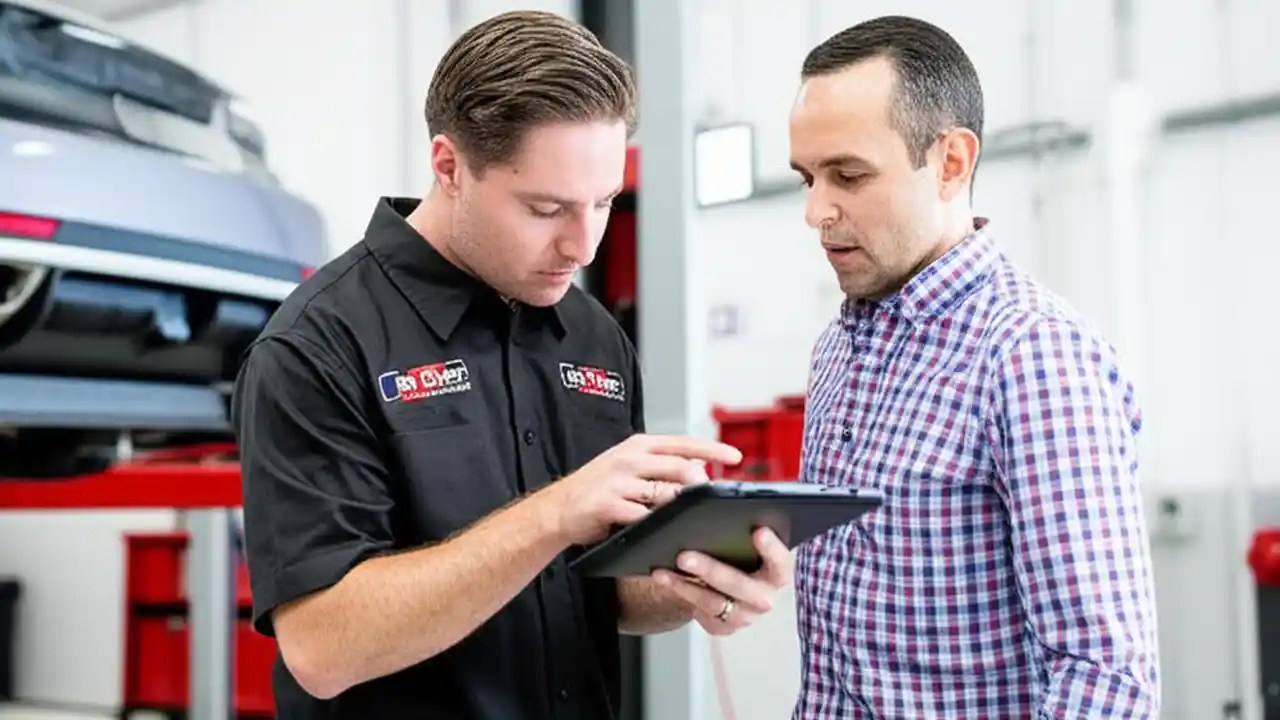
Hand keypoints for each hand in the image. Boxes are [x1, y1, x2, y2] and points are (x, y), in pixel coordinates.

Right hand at [540, 434, 741, 545]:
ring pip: (666, 494)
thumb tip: (698, 470)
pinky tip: (667, 536)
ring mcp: (618, 480)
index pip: (683, 442)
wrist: (556, 509)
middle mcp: (629, 458)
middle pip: (680, 467)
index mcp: (638, 445)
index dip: (712, 448)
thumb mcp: (627, 467)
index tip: (736, 456)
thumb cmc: (597, 490)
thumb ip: (659, 466)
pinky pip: (644, 517)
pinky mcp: (608, 504)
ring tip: (695, 522)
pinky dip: (659, 527)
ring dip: (683, 510)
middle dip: (702, 486)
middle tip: (714, 502)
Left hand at [650, 527, 792, 635]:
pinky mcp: (724, 627)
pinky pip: (700, 613)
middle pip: (741, 586)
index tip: (758, 530)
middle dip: (710, 570)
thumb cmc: (734, 554)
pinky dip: (680, 594)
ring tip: (664, 570)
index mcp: (777, 572)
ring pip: (714, 602)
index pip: (781, 562)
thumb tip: (713, 506)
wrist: (720, 585)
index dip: (772, 548)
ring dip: (685, 585)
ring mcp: (745, 615)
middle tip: (684, 556)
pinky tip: (664, 580)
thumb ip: (738, 530)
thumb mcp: (739, 541)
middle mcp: (765, 597)